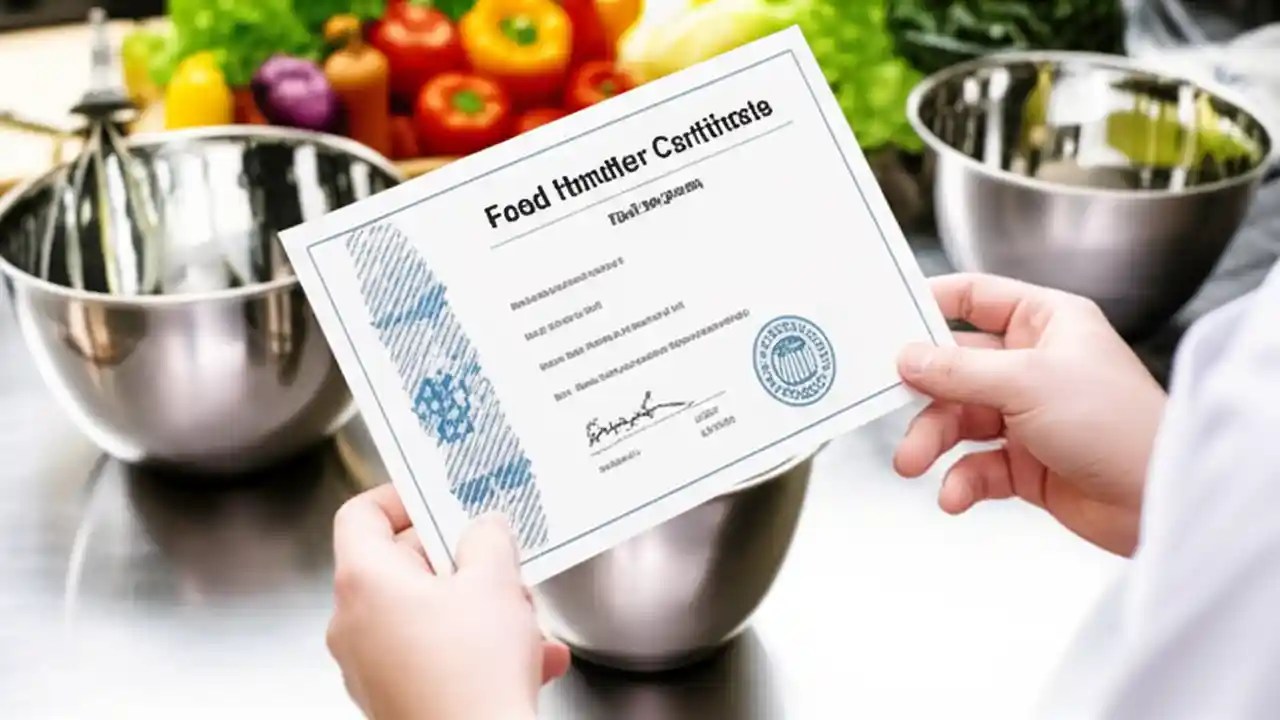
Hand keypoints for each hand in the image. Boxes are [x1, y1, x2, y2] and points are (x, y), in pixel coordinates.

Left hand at [326, 485, 570, 719]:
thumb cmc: (472, 675)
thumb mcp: (496, 581)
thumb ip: (489, 538)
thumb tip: (484, 529)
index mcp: (365, 582)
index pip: (361, 514)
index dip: (402, 497)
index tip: (440, 496)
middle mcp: (354, 623)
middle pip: (402, 566)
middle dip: (461, 560)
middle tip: (501, 559)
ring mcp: (370, 666)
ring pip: (425, 614)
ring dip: (478, 607)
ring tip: (525, 618)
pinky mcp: (395, 697)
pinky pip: (434, 655)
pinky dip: (476, 649)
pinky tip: (530, 657)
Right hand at [894, 273, 1166, 555]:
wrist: (1160, 501)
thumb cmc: (1118, 425)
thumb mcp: (1027, 383)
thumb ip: (959, 371)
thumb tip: (908, 358)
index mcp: (1046, 323)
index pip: (977, 298)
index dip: (932, 305)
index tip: (889, 319)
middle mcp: (1035, 364)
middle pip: (955, 367)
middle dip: (924, 395)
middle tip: (894, 409)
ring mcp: (1030, 415)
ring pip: (959, 419)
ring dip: (932, 441)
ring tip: (914, 462)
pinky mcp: (1027, 463)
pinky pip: (976, 465)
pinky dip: (960, 479)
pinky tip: (955, 494)